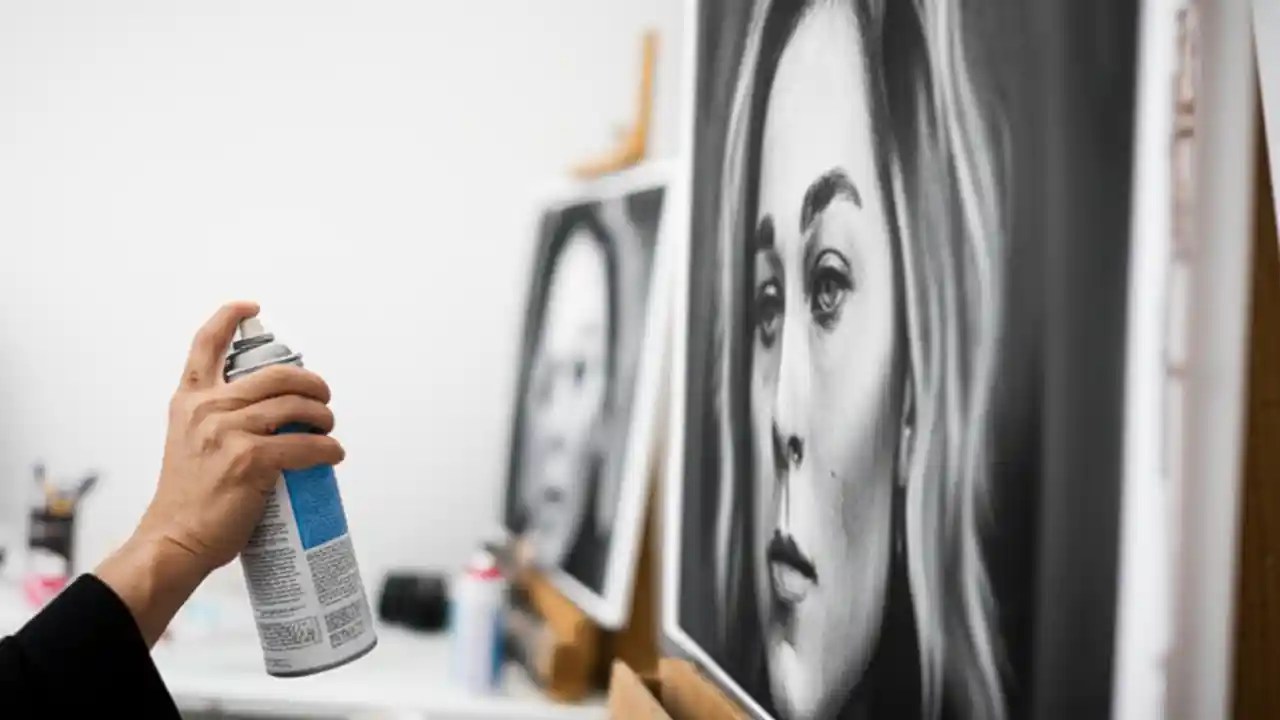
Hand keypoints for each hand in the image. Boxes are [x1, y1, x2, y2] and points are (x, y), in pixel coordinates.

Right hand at [96, 301, 345, 645]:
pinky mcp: (250, 460)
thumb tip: (269, 412)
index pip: (205, 345)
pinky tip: (333, 454)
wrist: (174, 540)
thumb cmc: (187, 499)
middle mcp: (206, 408)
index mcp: (188, 400)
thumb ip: (218, 419)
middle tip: (323, 399)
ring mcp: (228, 432)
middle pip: (277, 374)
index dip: (229, 317)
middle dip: (312, 384)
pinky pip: (306, 445)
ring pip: (297, 407)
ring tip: (328, 429)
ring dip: (324, 417)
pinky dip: (328, 449)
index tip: (251, 307)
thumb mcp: (190, 442)